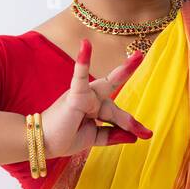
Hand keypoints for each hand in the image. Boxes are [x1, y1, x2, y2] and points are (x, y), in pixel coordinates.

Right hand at [39, 38, 153, 158]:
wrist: (42, 143)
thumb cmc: (62, 138)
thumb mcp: (93, 138)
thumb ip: (112, 135)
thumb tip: (133, 137)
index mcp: (94, 108)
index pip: (117, 114)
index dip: (132, 125)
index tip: (147, 135)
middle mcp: (90, 99)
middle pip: (113, 91)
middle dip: (126, 73)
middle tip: (140, 55)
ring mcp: (83, 95)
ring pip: (108, 89)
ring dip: (122, 73)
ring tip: (138, 56)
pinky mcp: (74, 95)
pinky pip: (80, 77)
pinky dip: (83, 62)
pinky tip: (85, 45)